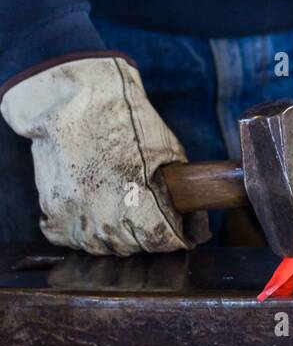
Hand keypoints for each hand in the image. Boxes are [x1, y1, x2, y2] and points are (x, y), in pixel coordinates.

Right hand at [0, 56, 209, 255]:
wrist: (74, 99)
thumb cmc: (123, 118)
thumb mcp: (165, 149)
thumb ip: (173, 186)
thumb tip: (187, 209)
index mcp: (137, 200)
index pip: (160, 239)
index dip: (175, 237)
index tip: (180, 234)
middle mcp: (103, 215)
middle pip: (130, 247)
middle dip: (148, 239)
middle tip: (155, 226)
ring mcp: (74, 214)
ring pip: (98, 247)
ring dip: (115, 239)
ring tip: (125, 223)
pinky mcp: (52, 208)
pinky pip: (68, 236)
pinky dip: (81, 234)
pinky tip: (93, 221)